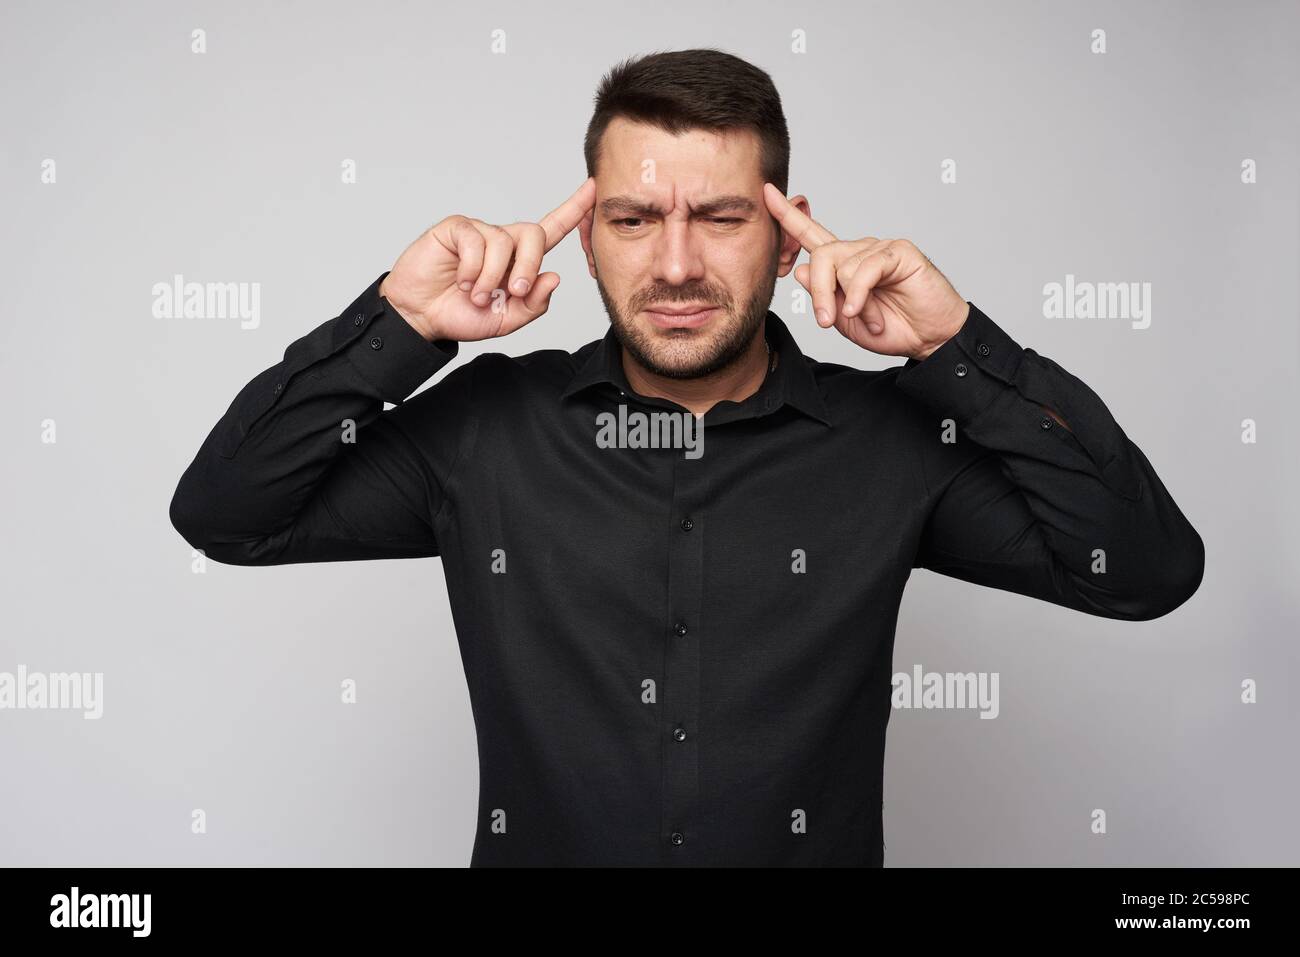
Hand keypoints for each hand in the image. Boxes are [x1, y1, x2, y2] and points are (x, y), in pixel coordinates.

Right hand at [379, 178, 596, 342]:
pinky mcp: (456, 228)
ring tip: (475, 295)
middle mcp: (502, 241)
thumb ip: (534, 304)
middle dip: (529, 264)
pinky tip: (461, 282)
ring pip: (503, 241)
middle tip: (514, 291)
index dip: (574, 210)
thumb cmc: (462, 315)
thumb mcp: (507, 320)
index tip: (594, 189)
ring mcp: (478, 232)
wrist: (422, 318)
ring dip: (491, 276)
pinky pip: (475, 240)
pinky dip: (471, 268)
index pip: (552, 230)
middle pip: (534, 233)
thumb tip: (554, 277)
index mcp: (520, 260)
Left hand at [763, 183, 969, 359]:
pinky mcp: (899, 251)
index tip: (766, 193)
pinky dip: (861, 295)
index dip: (787, 215)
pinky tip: (870, 313)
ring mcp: (880, 247)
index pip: (810, 234)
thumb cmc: (892, 328)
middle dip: (818, 292)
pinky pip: (866, 269)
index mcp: (843, 265)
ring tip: (869, 321)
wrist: (930, 338)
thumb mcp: (845, 320)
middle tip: (827, 322)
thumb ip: (822, 297)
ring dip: (848, 302)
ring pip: (842, 265)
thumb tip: (799, 269)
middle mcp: (859, 250)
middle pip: (820, 255)